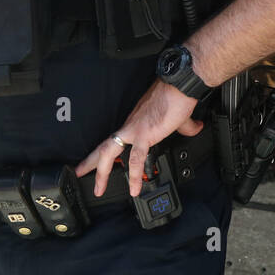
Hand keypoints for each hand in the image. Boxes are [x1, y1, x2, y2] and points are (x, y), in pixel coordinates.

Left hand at [75, 79, 202, 197]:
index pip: (117, 138)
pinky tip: (135, 189)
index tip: (98, 158)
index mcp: (136, 122)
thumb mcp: (178, 117)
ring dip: (102, 172)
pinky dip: (133, 176)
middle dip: (90, 161)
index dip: (106, 148)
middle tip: (79, 172)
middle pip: (104, 146)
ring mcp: (135, 131)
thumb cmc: (178, 96)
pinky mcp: (145, 135)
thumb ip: (185, 125)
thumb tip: (195, 127)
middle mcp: (131, 126)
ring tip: (99, 189)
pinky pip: (135, 159)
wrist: (181, 85)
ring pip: (109, 153)